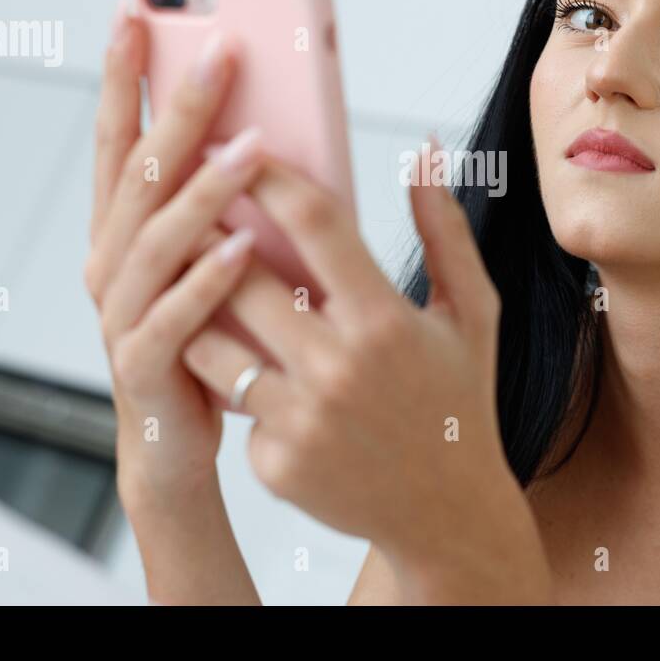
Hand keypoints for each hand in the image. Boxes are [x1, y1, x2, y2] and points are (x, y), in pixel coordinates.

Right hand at [83, 2, 264, 502]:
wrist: (176, 441)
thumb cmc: (205, 338)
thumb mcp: (214, 258)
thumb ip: (226, 203)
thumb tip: (274, 127)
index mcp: (125, 228)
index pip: (120, 137)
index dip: (122, 75)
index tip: (134, 10)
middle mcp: (111, 261)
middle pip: (141, 173)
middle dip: (177, 108)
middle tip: (220, 53)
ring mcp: (122, 312)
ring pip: (157, 238)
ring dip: (204, 189)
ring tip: (251, 146)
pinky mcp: (143, 363)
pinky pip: (176, 315)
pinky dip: (208, 280)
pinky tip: (243, 249)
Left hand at [181, 143, 550, 597]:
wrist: (449, 514)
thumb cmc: (459, 402)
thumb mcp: (472, 314)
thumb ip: (444, 230)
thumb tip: (422, 150)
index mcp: (386, 321)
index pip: (313, 223)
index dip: (267, 176)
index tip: (237, 146)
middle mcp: (338, 369)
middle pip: (242, 276)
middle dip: (207, 229)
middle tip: (187, 199)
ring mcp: (301, 419)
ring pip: (211, 340)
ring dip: (196, 302)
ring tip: (191, 273)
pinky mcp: (274, 462)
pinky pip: (230, 401)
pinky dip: (234, 377)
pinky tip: (246, 367)